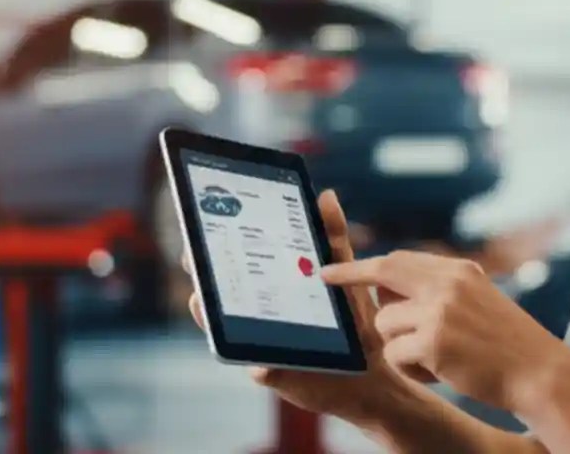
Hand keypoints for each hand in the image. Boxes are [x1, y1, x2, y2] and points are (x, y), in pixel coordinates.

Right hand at [183, 190, 411, 428]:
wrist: (375, 366)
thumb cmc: (353, 318)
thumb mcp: (346, 271)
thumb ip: (335, 237)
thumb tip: (327, 195)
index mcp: (272, 287)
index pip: (236, 263)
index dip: (212, 245)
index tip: (201, 224)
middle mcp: (259, 315)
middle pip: (220, 294)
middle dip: (203, 274)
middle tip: (193, 257)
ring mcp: (263, 344)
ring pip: (227, 332)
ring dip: (212, 318)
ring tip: (203, 300)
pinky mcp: (278, 375)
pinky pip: (261, 371)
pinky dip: (259, 366)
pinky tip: (261, 362)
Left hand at [321, 249, 569, 411]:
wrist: (539, 372)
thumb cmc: (506, 343)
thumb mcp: (478, 300)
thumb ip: (440, 289)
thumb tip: (390, 284)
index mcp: (458, 271)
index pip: (399, 259)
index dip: (363, 265)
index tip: (333, 266)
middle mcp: (447, 283)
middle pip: (384, 272)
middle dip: (349, 276)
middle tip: (325, 278)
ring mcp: (439, 311)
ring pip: (386, 323)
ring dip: (399, 345)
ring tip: (435, 357)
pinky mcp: (434, 342)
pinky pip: (396, 354)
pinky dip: (411, 368)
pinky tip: (440, 371)